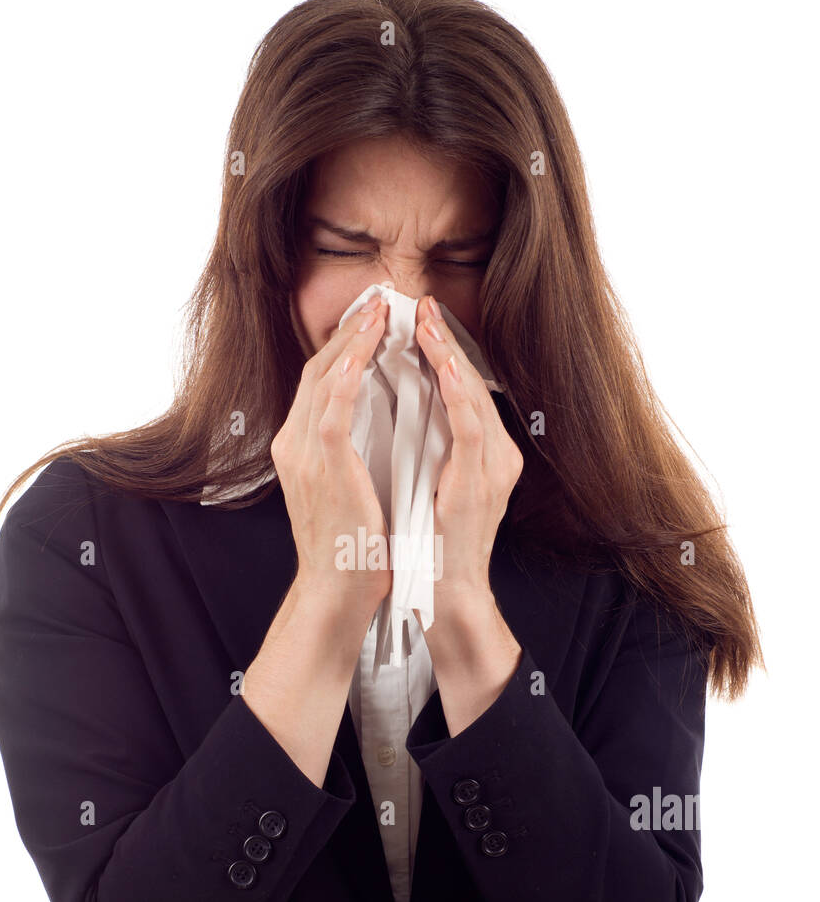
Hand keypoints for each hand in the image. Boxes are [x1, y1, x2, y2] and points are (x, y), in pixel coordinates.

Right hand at [271, 291, 391, 614]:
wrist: (337, 591)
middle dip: (348, 331)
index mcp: (299, 449)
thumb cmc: (350, 548)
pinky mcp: (324, 467)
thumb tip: (374, 427)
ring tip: (380, 312)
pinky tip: (366, 351)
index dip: (344, 346)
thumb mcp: (345, 491)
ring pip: (323, 379)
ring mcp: (304, 455)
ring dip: (353, 341)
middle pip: (316, 369)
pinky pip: (332, 409)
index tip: (371, 320)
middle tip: (378, 301)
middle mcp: (293, 445)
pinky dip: (347, 376)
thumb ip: (348, 455)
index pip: (318, 382)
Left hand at [414, 296, 523, 602]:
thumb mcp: (430, 488)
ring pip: (474, 399)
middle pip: (472, 386)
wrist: (444, 596)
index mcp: (483, 455)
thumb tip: (404, 416)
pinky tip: (445, 368)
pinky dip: (459, 395)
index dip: (442, 352)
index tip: (419, 320)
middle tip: (422, 305)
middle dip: (446, 342)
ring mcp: (493, 470)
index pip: (463, 391)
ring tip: (428, 322)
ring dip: (450, 356)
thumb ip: (428, 452)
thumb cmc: (429, 548)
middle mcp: (496, 457)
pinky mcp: (480, 484)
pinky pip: (471, 429)